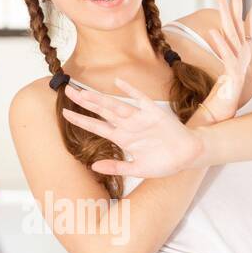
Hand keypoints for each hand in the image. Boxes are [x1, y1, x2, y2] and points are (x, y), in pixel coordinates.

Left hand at [63, 79, 202, 178]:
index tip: (64, 113)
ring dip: (100, 99)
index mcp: (122, 138)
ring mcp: (140, 118)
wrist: (188, 156)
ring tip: (83, 92)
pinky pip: (140, 99)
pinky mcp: (154, 113)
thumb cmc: (164, 163)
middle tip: (67, 91)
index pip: (96, 126)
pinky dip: (130, 91)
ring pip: (116, 105)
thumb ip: (116, 167)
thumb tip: (93, 166)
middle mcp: (128, 125)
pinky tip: (118, 82)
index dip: (80, 120)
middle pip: (102, 111)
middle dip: (84, 102)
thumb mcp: (137, 170)